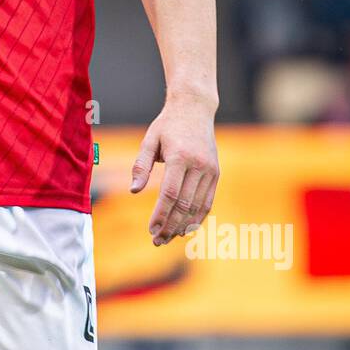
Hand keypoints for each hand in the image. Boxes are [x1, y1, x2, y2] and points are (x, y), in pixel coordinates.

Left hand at [130, 99, 218, 245]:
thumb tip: (133, 191)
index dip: (161, 215)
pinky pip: (208, 201)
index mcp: (180, 157)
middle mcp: (199, 165)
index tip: (151, 230)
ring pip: (198, 206)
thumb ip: (141, 166)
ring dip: (184, 226)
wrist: (195, 109)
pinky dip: (198, 217)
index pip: (170, 194)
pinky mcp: (216, 173)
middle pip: (184, 204)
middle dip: (171, 226)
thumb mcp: (149, 141)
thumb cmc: (167, 125)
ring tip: (169, 238)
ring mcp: (210, 170)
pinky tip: (186, 228)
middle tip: (157, 241)